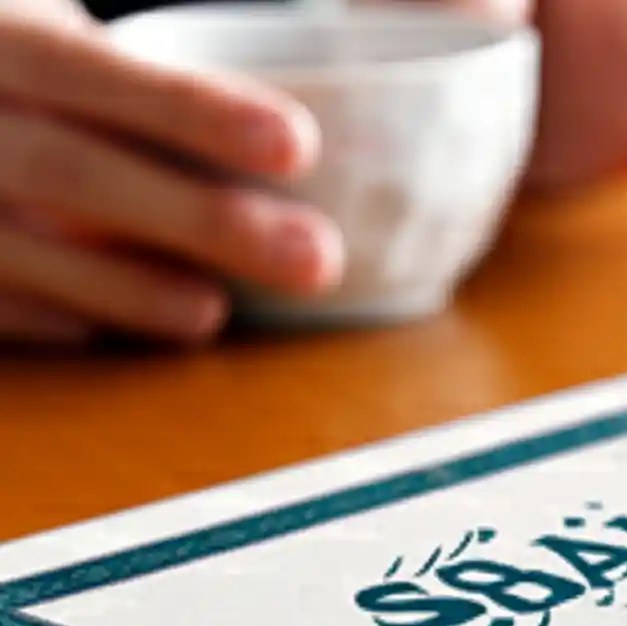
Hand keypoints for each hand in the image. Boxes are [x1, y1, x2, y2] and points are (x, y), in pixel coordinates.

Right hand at [0, 3, 342, 346]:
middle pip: (76, 175)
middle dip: (204, 221)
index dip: (196, 111)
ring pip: (28, 254)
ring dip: (133, 290)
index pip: (94, 72)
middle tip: (316, 258)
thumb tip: (325, 82)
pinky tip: (138, 325)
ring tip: (219, 311)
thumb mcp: (47, 30)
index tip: (298, 146)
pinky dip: (65, 316)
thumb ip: (134, 61)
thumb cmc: (13, 69)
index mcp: (3, 43)